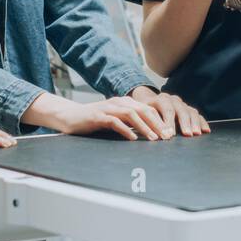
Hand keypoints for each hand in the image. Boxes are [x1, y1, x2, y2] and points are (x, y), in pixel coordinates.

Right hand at [23, 92, 166, 140]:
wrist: (70, 116)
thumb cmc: (94, 121)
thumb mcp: (115, 120)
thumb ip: (130, 124)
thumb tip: (149, 133)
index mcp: (125, 102)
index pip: (148, 109)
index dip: (160, 120)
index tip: (170, 133)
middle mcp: (118, 102)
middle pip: (143, 110)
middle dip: (157, 124)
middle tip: (167, 137)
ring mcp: (108, 108)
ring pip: (132, 114)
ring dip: (145, 127)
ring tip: (154, 138)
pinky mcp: (98, 116)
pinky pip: (114, 122)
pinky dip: (125, 130)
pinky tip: (133, 138)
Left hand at [128, 86, 210, 136]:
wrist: (148, 101)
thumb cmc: (144, 111)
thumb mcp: (142, 114)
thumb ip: (147, 122)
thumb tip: (152, 134)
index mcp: (161, 99)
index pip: (167, 109)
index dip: (169, 122)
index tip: (170, 134)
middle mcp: (173, 100)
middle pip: (181, 110)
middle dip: (185, 123)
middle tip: (187, 134)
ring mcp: (182, 104)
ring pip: (191, 111)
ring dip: (195, 123)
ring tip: (196, 134)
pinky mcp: (188, 109)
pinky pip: (197, 115)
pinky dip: (202, 122)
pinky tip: (206, 131)